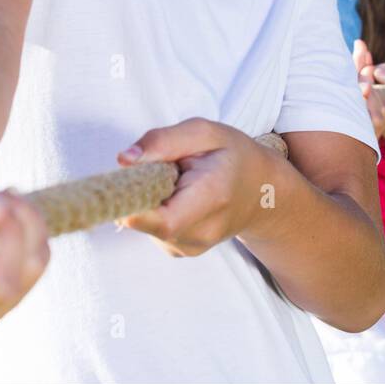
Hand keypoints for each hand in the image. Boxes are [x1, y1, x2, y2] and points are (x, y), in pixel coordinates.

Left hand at [115, 118, 275, 256]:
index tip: (122, 182)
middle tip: (156, 169)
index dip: (133, 204)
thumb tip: (124, 160)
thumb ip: (163, 141)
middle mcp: (201, 231)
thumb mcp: (204, 132)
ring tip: (174, 182)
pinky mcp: (180, 251)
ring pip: (145, 225)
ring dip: (148, 201)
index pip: (162, 219)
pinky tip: (176, 198)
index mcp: (211, 197)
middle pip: (146, 220)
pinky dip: (154, 211)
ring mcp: (190, 247)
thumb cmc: (232, 156)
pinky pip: (150, 230)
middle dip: (138, 193)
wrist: (262, 192)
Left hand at [353, 39, 384, 144]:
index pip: (370, 101)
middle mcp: (379, 124)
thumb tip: (377, 72)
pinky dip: (364, 76)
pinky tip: (364, 57)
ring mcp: (374, 121)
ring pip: (360, 94)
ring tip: (360, 47)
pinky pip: (365, 93)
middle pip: (361, 95)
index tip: (366, 59)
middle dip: (358, 69)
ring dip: (359, 70)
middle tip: (360, 46)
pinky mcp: (373, 114)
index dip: (363, 80)